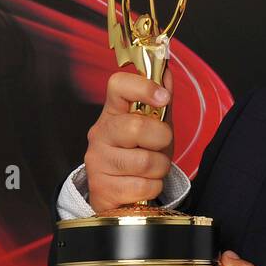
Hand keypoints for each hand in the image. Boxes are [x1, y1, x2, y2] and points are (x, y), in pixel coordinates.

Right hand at [84, 70, 173, 211]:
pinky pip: (144, 186)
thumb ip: (161, 103)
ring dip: (160, 167)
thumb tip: (167, 73)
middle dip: (161, 139)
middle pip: (137, 126)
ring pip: (145, 161)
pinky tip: (142, 184)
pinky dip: (153, 187)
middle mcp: (100, 133)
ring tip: (151, 168)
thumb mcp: (154, 127)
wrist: (120, 193)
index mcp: (113, 112)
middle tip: (159, 146)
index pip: (118, 85)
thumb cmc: (139, 154)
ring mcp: (97, 161)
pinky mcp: (102, 189)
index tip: (163, 98)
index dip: (143, 87)